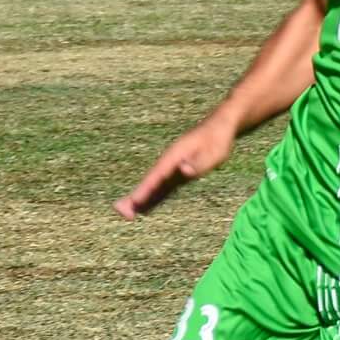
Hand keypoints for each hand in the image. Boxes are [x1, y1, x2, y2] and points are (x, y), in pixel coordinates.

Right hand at [116, 117, 237, 217]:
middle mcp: (168, 162)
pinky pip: (163, 186)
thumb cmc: (216, 140)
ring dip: (141, 198)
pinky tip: (147, 206)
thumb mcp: (212, 152)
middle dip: (135, 196)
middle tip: (120, 211)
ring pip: (154, 185)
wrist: (218, 126)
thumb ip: (198, 162)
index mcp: (174, 156)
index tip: (134, 202)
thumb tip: (185, 170)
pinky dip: (154, 195)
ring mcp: (172, 167)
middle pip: (149, 182)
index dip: (145, 189)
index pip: (157, 176)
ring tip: (126, 212)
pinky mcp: (177, 171)